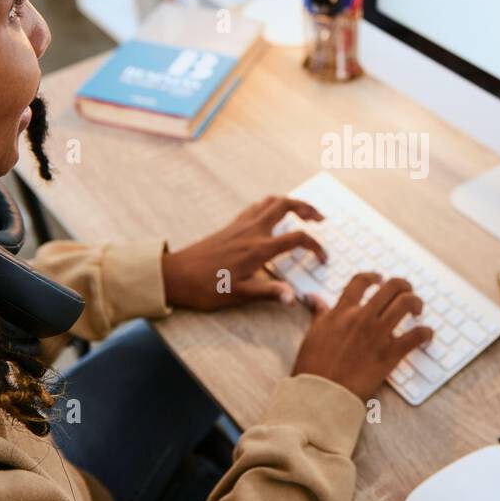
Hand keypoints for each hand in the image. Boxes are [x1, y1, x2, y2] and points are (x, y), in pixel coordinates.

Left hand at [162, 196, 325, 310]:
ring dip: (289, 202)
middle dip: (307, 207)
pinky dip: (271, 206)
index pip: (297, 238)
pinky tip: (272, 217)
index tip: (323, 258)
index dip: (316, 246)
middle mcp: (252, 231)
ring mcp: (240, 225)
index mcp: (258, 248)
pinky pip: (256, 207)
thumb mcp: (239, 294)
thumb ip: (269, 292)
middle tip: (321, 219)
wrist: (176, 275)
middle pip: (285, 205)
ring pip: (270, 201)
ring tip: (302, 212)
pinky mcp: (231, 226)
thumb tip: (293, 298)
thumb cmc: (206, 287)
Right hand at [293, 273, 432, 400]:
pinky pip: (416, 335)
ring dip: (416, 303)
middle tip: (407, 292)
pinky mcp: (390, 354)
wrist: (321, 394)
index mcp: (341, 312)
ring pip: (406, 303)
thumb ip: (320, 313)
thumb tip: (314, 297)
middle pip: (391, 287)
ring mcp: (377, 335)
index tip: (380, 278)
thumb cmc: (313, 368)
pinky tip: (426, 335)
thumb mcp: (313, 334)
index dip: (373, 276)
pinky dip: (426, 333)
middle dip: (403, 286)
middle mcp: (361, 318)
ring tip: (417, 310)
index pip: (360, 282)